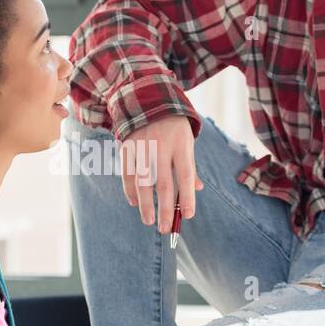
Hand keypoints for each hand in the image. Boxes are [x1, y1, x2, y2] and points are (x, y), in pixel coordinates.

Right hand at [120, 116, 202, 233]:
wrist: (147, 97)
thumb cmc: (173, 125)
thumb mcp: (187, 140)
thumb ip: (190, 165)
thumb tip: (197, 190)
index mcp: (181, 144)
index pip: (186, 175)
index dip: (188, 196)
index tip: (188, 215)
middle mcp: (161, 146)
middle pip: (164, 183)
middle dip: (165, 209)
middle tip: (166, 228)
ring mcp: (142, 146)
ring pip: (143, 181)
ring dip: (146, 204)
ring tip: (149, 221)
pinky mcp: (127, 146)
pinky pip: (127, 173)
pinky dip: (130, 190)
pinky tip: (134, 203)